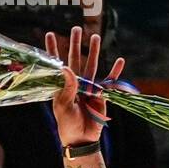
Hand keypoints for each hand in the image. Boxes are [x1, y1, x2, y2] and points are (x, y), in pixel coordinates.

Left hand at [45, 27, 124, 146]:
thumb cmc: (68, 125)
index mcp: (62, 86)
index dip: (53, 50)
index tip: (48, 34)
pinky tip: (120, 60)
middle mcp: (75, 84)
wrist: (81, 139)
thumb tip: (65, 67)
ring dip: (94, 51)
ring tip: (94, 36)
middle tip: (76, 28)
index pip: (57, 65)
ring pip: (92, 65)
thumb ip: (66, 88)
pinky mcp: (101, 94)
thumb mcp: (64, 107)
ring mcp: (88, 87)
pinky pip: (110, 80)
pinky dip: (115, 71)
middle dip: (75, 44)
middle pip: (76, 59)